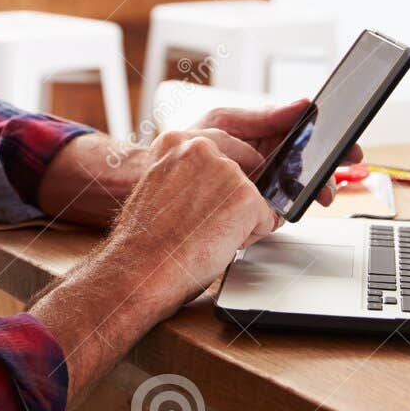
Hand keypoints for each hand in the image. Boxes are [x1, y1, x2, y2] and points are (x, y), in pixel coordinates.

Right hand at [104, 130, 279, 310]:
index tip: (220, 195)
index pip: (223, 145)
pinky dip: (250, 236)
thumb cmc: (146, 241)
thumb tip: (215, 185)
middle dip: (233, 200)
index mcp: (174, 141)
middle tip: (205, 225)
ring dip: (240, 219)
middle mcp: (200, 146)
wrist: (142, 269)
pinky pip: (267, 218)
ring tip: (206, 235)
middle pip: (244, 169)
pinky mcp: (244, 195)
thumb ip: (189, 175)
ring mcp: (224, 169)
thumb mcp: (161, 188)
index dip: (227, 176)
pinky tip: (220, 243)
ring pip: (255, 195)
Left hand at [193, 99, 358, 208]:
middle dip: (329, 168)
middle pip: (312, 165)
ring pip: (302, 190)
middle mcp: (273, 162)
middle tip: (342, 169)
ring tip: (318, 192)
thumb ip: (262, 116)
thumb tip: (302, 104)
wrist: (161, 179)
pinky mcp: (259, 211)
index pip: (308, 136)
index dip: (330, 139)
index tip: (346, 143)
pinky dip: (288, 209)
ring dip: (314, 190)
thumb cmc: (192, 144)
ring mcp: (268, 188)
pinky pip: (281, 211)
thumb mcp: (225, 122)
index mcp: (268, 136)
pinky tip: (289, 206)